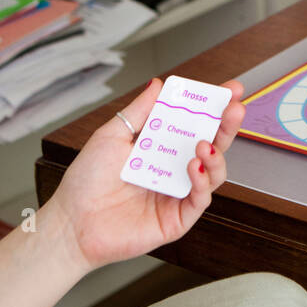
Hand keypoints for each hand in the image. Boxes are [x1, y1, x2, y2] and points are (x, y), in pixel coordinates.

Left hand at [45, 78, 246, 273]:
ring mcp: (178, 194)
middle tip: (235, 107)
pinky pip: (201, 199)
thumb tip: (158, 84)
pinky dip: (203, 181)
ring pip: (214, 173)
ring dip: (216, 155)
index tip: (229, 89)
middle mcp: (173, 170)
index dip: (214, 107)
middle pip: (212, 145)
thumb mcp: (112, 135)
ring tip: (203, 143)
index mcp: (160, 148)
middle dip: (227, 125)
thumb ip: (140, 111)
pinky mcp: (178, 218)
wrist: (71, 222)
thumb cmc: (86, 181)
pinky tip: (194, 166)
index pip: (194, 124)